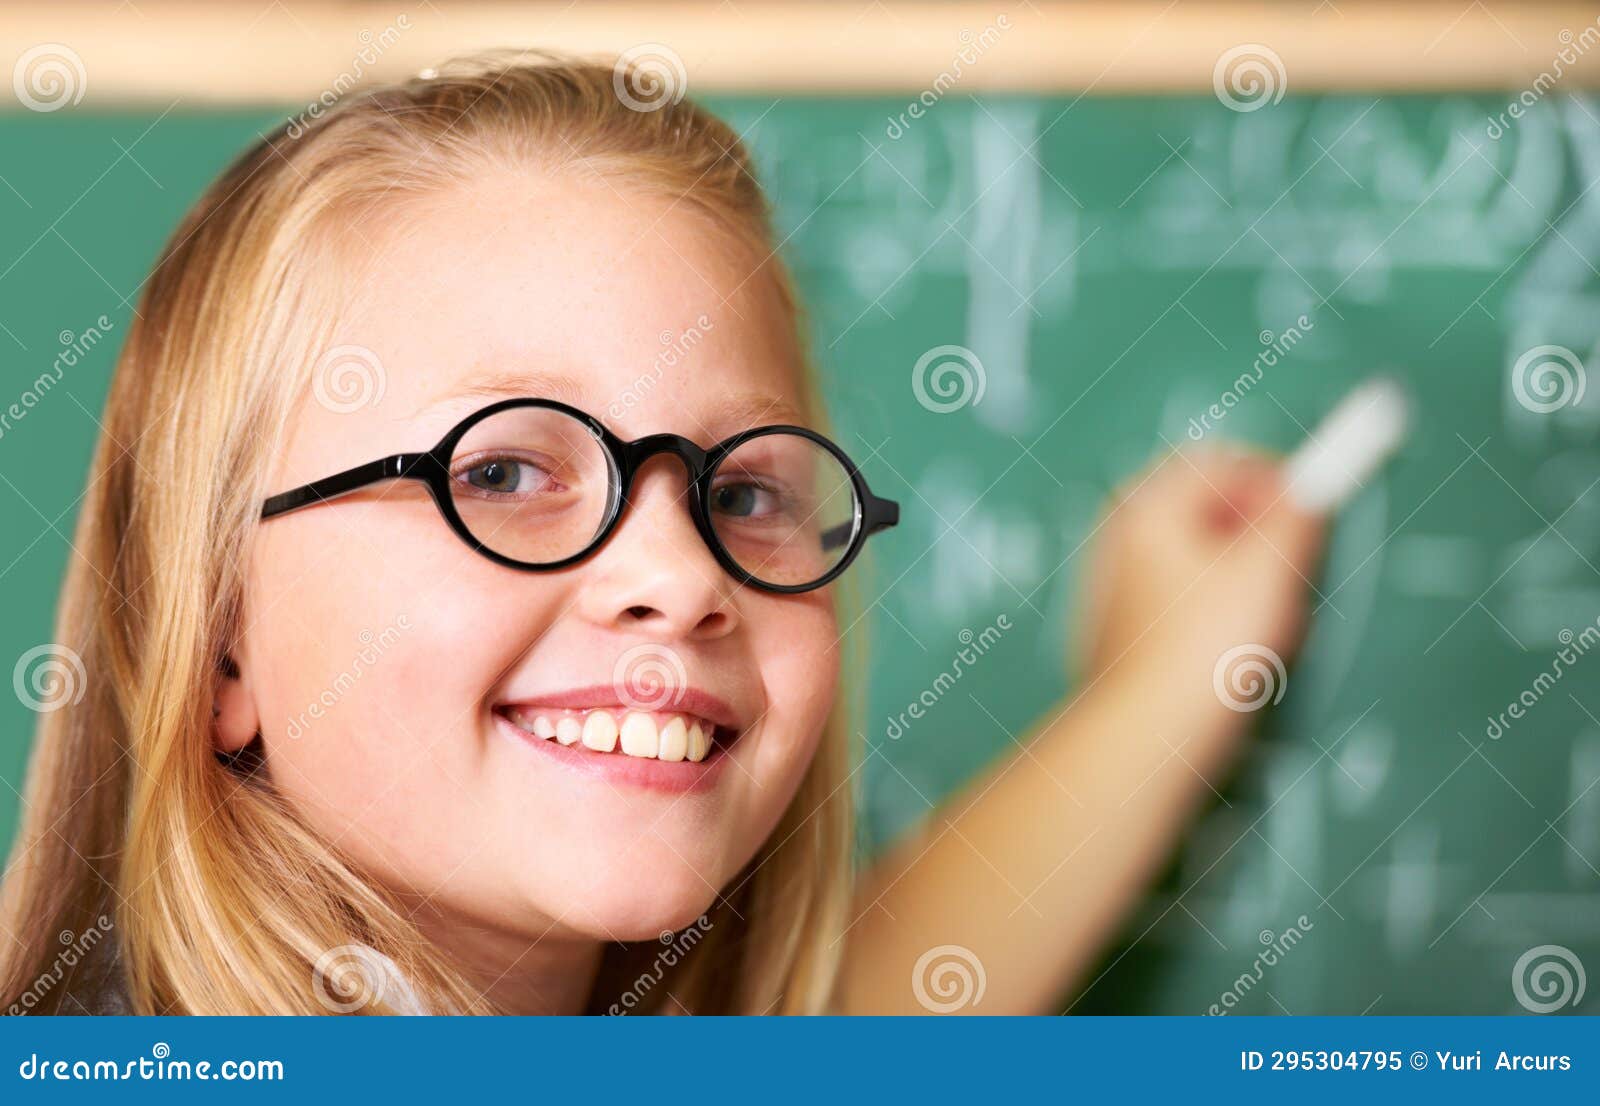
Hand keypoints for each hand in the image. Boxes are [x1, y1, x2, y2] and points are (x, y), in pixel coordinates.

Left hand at [1077, 444, 1326, 688]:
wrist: (1148, 739)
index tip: (1312, 512)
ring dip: (1246, 585)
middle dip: (1262, 541)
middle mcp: (1121, 538)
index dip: (1275, 482)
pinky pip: (1184, 606)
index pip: (1221, 461)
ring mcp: (1116, 587)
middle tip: (1292, 577)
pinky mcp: (1123, 632)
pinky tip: (1237, 658)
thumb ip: (1297, 512)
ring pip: (1203, 564)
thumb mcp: (1270, 570)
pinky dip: (1218, 618)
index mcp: (1146, 507)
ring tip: (1267, 629)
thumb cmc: (1201, 654)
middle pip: (1211, 514)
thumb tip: (1316, 477)